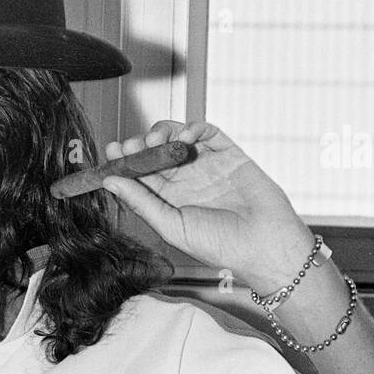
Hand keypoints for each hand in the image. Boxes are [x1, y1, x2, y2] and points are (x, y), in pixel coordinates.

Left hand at [101, 121, 314, 293]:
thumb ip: (142, 203)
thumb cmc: (219, 246)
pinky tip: (184, 137)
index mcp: (168, 200)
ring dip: (163, 132)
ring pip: (176, 138)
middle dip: (140, 144)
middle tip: (132, 145)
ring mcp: (206, 165)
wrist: (264, 246)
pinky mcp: (228, 154)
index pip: (139, 175)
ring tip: (156, 140)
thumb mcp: (172, 226)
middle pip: (154, 152)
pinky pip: (207, 132)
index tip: (112, 151)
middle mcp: (185, 180)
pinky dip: (193, 128)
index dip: (124, 161)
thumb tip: (109, 182)